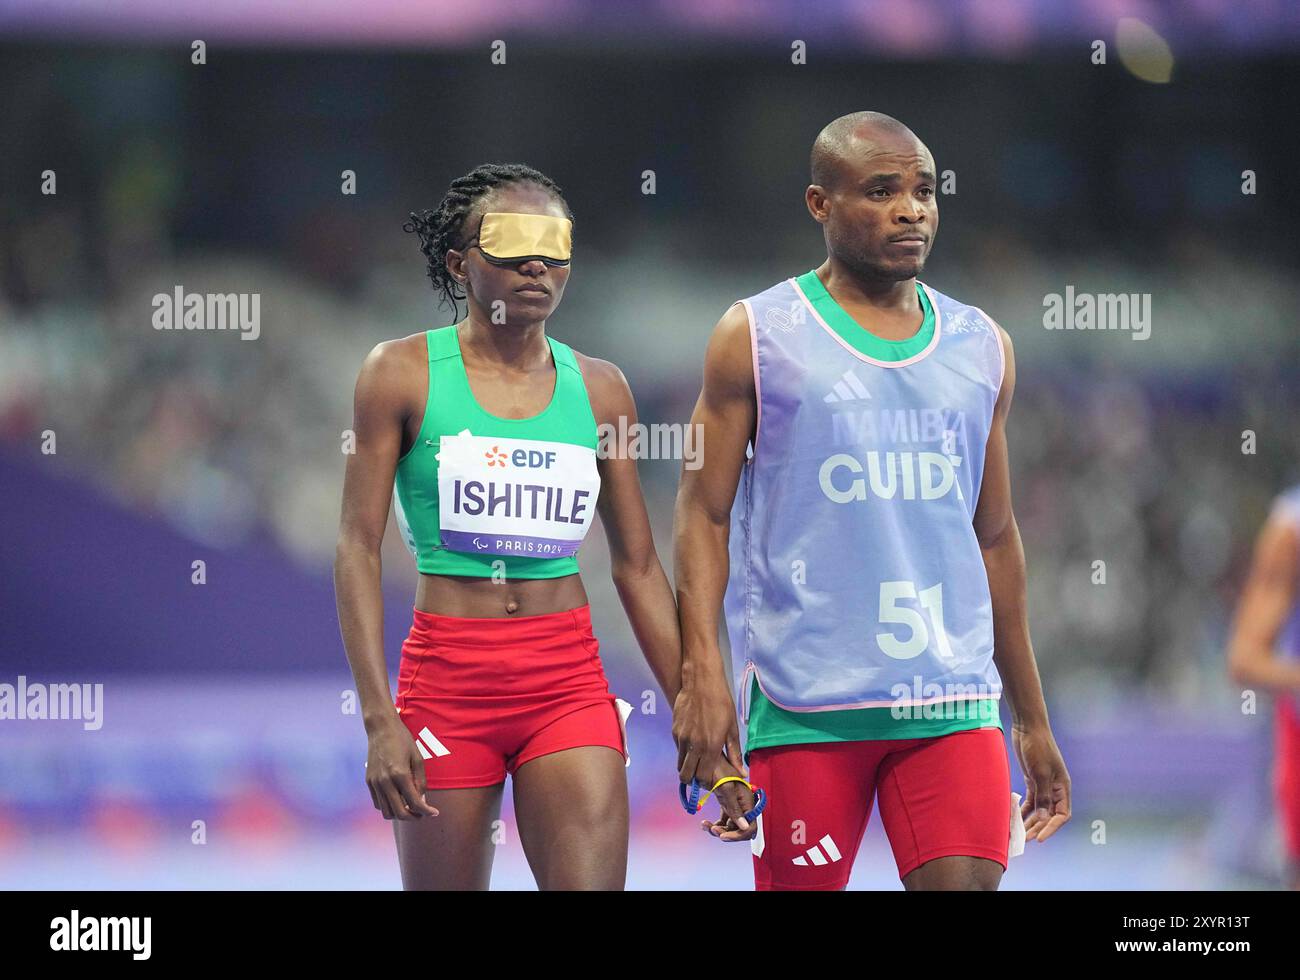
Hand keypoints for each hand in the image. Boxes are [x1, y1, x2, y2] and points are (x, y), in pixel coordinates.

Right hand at [365, 712, 438, 820]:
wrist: (381, 728)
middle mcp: (385, 782)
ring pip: (386, 812)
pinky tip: (398, 799)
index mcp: (400, 775)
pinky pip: (378, 803)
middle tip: (422, 814)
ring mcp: (375, 783)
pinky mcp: (369, 782)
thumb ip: (420, 781)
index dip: (426, 811)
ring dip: (399, 814)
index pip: (415, 803)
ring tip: (410, 808)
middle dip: (413, 817)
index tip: (434, 813)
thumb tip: (422, 799)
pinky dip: (388, 806)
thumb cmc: (403, 740)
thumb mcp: (417, 758)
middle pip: (399, 813)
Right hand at [672, 680, 743, 786]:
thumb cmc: (721, 703)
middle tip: (701, 774)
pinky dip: (684, 753)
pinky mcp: (675, 731)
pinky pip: (678, 749)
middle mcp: (694, 745)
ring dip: (687, 767)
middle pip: (687, 775)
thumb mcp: (732, 728)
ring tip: (697, 761)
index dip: (706, 783)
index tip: (711, 780)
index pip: (704, 777)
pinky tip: (693, 744)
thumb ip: (735, 753)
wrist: (701, 682)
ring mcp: (682, 738)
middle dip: (694, 780)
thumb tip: (742, 772)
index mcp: (711, 746)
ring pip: (680, 764)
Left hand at [699, 758, 758, 841]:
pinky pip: (722, 820)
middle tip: (713, 830)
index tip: (723, 836)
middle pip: (739, 829)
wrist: (706, 758)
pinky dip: (713, 824)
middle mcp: (743, 805)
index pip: (750, 827)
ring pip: (729, 826)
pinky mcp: (725, 803)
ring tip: (705, 826)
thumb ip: (735, 809)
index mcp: (748, 801)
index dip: (738, 835)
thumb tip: (744, 827)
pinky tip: (704, 823)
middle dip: (726, 833)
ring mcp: (734, 805)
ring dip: (718, 829)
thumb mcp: (727, 789)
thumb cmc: (718, 769)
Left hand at [1012, 722, 1069, 841]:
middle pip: (1049, 815)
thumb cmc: (1038, 747)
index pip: (1062, 815)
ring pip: (1039, 809)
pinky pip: (1030, 801)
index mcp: (1062, 787)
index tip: (1040, 838)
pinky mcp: (1032, 780)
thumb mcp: (1040, 772)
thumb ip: (1043, 796)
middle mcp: (1055, 788)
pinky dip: (1023, 809)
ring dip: (1030, 821)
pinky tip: (1015, 818)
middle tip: (1025, 839)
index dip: (1052, 828)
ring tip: (1019, 832)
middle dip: (1038, 827)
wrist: (1028, 727)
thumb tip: (1045, 817)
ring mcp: (1043, 785)